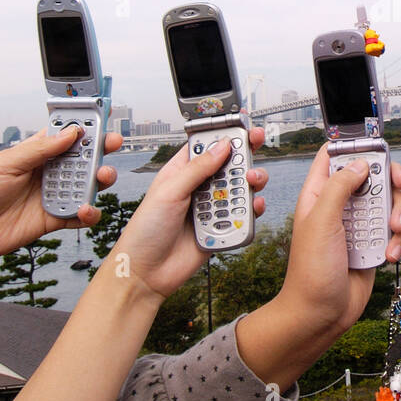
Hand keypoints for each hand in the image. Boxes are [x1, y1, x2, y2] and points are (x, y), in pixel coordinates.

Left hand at [0, 128, 123, 256]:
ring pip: (89, 185)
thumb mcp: (7, 162)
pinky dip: (89, 213)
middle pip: (85, 157)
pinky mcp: (56, 218)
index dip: (84, 123)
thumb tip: (70, 133)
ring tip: (101, 176)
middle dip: (101, 148)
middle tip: (111, 143)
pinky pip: (82, 216)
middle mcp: (50, 172)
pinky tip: (84, 208)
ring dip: (101, 179)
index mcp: (37, 153)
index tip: (102, 113)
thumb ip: (41, 149)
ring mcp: (55, 194)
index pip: (66, 134)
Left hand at [113, 129, 267, 298]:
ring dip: (250, 183)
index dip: (225, 136)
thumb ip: (198, 168)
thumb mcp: (169, 191)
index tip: (242, 128)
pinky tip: (252, 206)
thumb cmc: (146, 231)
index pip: (207, 147)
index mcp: (182, 172)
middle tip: (255, 147)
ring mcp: (211, 208)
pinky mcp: (221, 228)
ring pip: (240, 189)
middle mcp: (199, 188)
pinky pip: (244, 215)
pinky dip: (252, 210)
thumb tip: (222, 146)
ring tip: (252, 182)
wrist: (147, 272)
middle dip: (244, 156)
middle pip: (230, 166)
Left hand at [280, 145, 400, 343]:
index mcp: (319, 194)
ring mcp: (358, 225)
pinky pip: (395, 232)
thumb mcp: (321, 221)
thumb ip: (339, 187)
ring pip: (389, 204)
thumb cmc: (310, 273)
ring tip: (392, 231)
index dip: (355, 148)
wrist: (320, 314)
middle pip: (373, 176)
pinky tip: (388, 254)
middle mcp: (340, 206)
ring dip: (398, 215)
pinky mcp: (373, 244)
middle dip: (390, 181)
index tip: (376, 150)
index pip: (335, 157)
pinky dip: (397, 240)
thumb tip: (359, 163)